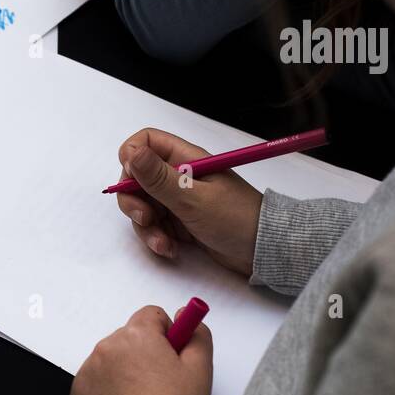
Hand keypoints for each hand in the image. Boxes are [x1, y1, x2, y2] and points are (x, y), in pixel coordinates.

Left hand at [70, 305, 212, 394]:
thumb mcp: (200, 369)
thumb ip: (198, 335)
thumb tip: (189, 319)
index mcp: (136, 336)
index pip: (152, 316)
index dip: (168, 334)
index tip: (173, 354)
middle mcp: (106, 348)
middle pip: (130, 338)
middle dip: (146, 353)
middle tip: (162, 384)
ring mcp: (89, 371)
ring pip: (113, 360)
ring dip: (126, 372)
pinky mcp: (78, 394)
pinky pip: (96, 382)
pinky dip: (109, 391)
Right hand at [115, 128, 262, 275]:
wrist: (262, 251)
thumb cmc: (234, 219)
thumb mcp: (193, 199)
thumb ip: (158, 178)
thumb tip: (132, 152)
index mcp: (185, 159)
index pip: (146, 142)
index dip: (132, 158)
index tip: (133, 181)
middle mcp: (178, 176)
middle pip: (136, 178)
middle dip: (133, 201)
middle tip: (146, 218)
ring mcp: (177, 199)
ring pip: (142, 205)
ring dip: (145, 227)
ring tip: (163, 243)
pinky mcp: (178, 221)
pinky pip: (154, 225)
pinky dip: (156, 238)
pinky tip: (170, 249)